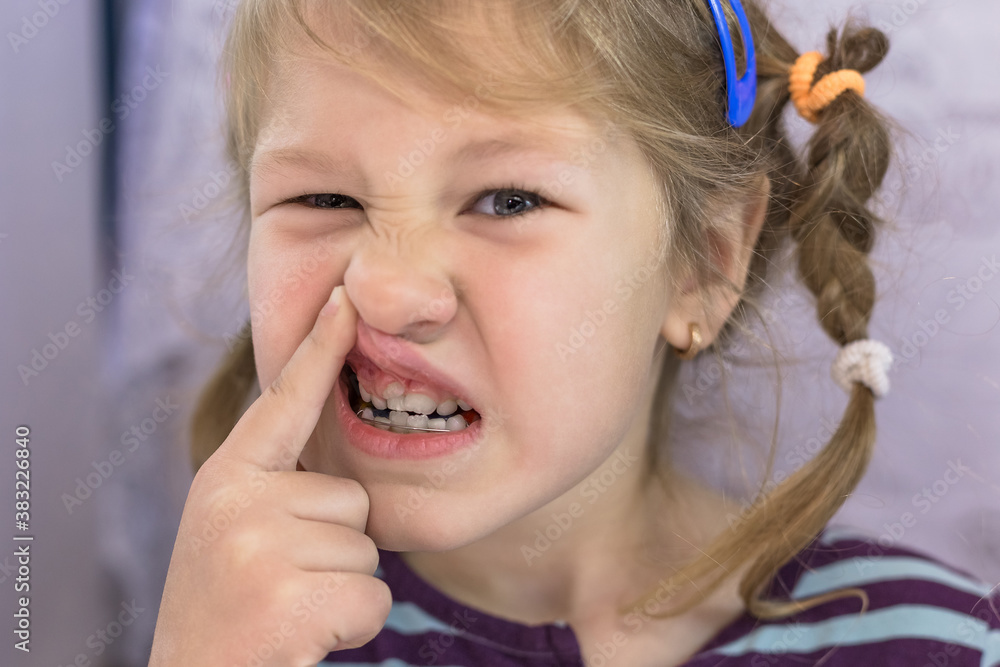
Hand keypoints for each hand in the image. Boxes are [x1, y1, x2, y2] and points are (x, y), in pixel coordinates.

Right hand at [149, 286, 390, 665]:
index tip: (346, 296)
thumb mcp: (236, 533)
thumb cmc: (227, 612)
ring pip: (367, 550)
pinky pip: (374, 598)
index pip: (283, 404)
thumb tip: (345, 470)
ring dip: (343, 589)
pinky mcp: (288, 599)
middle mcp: (237, 502)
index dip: (319, 348)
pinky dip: (354, 627)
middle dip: (337, 547)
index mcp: (226, 479)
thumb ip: (278, 489)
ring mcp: (259, 548)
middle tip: (283, 586)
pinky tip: (303, 639)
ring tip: (287, 612)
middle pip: (353, 499)